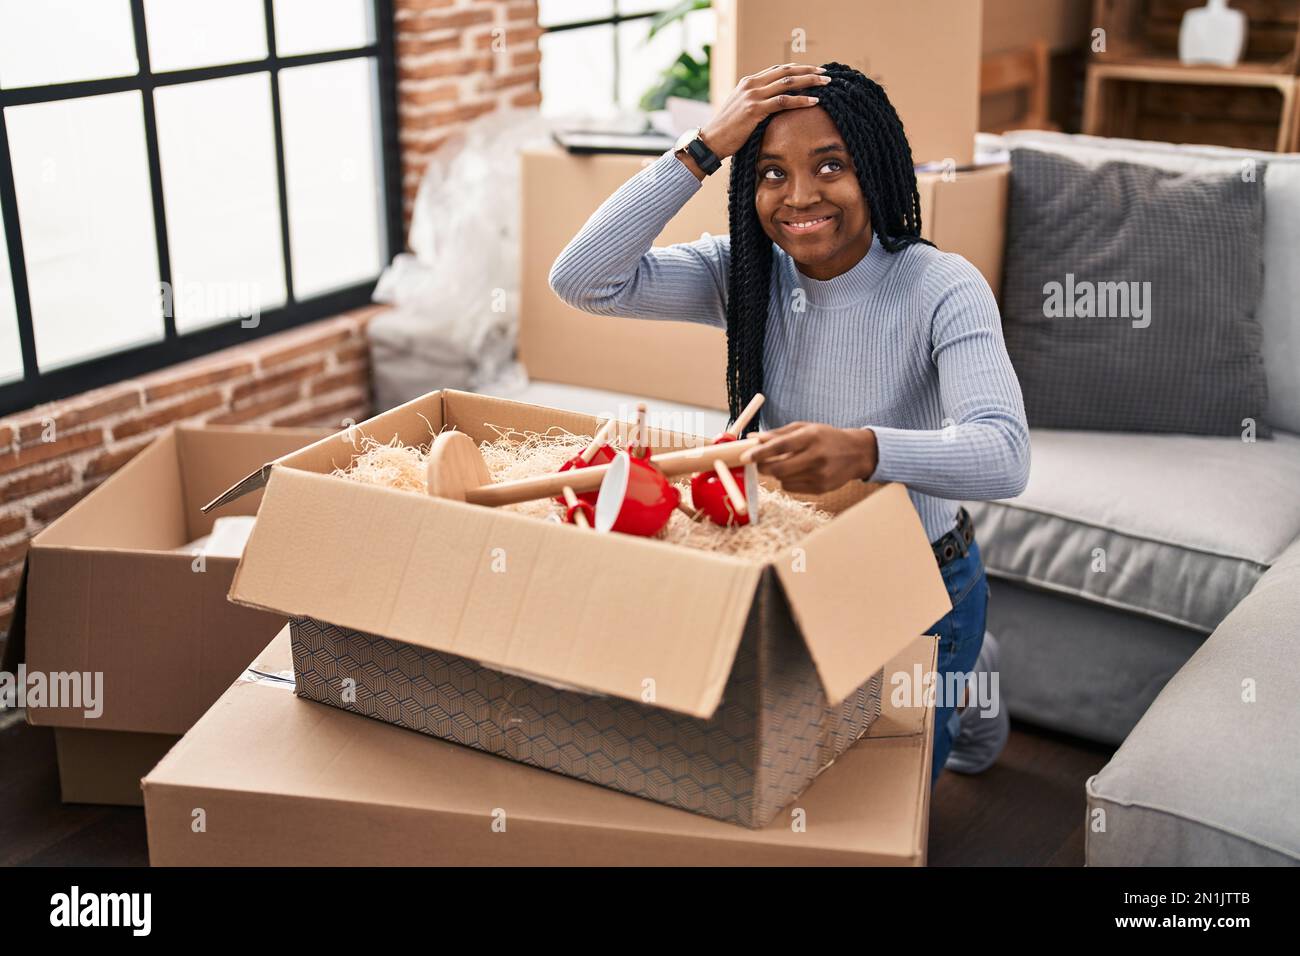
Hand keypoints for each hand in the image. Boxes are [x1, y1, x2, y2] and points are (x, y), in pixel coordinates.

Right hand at [698, 63, 830, 160]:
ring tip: (826, 83)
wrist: (711, 141)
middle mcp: (751, 84)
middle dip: (808, 70)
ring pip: (787, 83)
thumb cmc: (727, 131)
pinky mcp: (755, 110)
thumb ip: (756, 102)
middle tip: (826, 73)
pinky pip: (783, 101)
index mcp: (748, 82)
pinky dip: (801, 100)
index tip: (814, 70)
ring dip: (810, 81)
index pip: (778, 69)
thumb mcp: (741, 110)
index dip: (798, 68)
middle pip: (786, 71)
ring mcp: (752, 96)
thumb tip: (773, 105)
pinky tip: (814, 100)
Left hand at [739, 422, 877, 494]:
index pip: (781, 446)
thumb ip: (778, 434)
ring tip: (786, 463)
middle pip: (779, 468)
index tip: (744, 456)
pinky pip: (791, 488)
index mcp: (811, 437)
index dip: (760, 452)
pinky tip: (797, 472)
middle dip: (763, 467)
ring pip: (783, 479)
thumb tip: (752, 439)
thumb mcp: (805, 428)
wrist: (857, 453)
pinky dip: (787, 480)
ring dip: (776, 473)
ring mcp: (820, 475)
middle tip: (757, 463)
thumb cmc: (826, 437)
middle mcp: (817, 456)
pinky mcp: (821, 489)